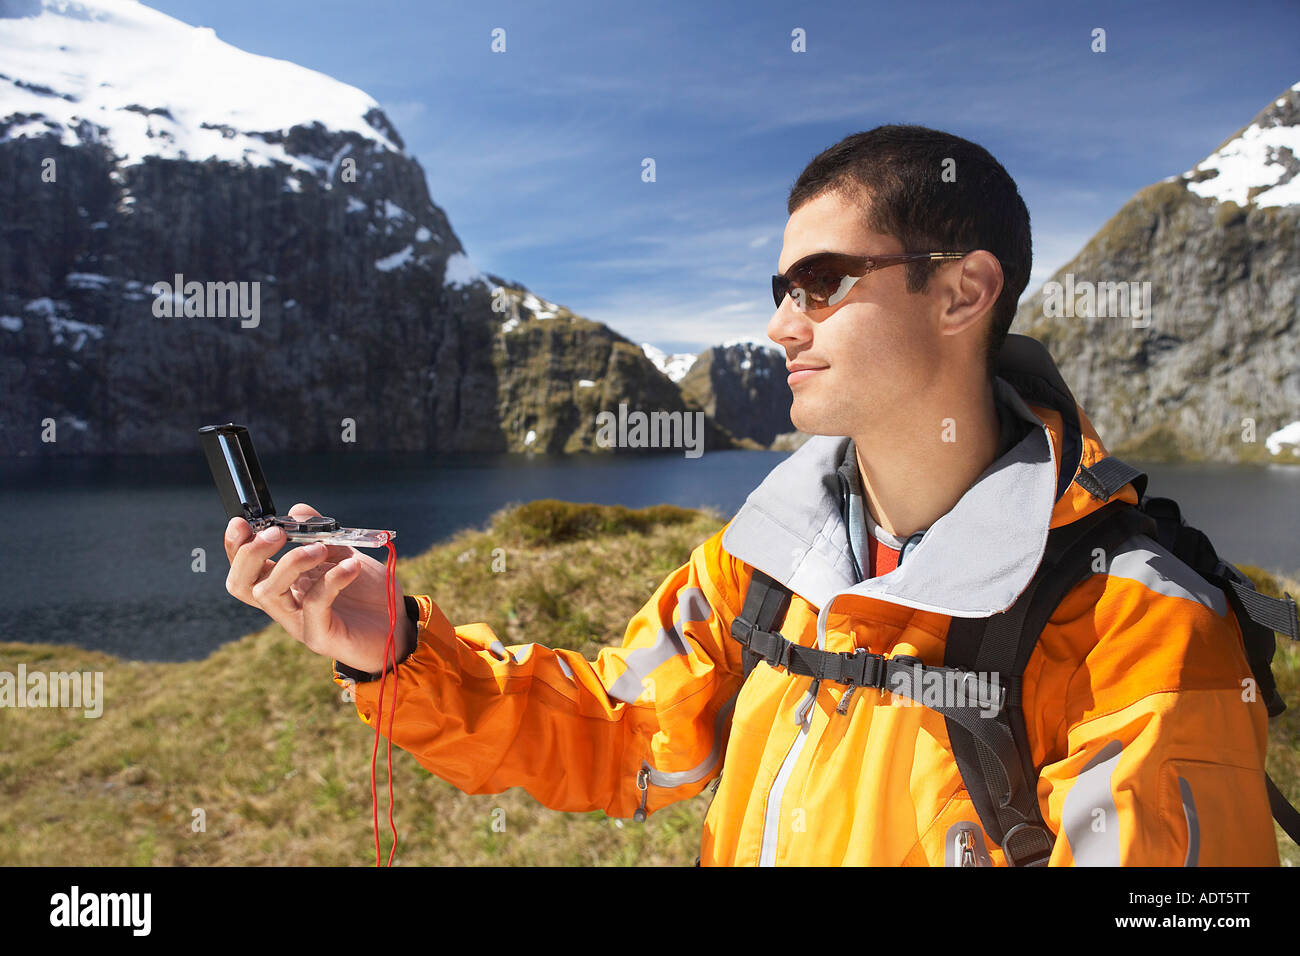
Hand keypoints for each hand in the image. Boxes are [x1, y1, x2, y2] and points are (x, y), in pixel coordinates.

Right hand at [222, 502, 415, 674]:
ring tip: (321, 549)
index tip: (243, 523)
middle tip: (278, 533)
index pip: (244, 567)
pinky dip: (331, 580)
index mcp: (283, 583)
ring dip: (291, 563)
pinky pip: (313, 606)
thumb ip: (322, 534)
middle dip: (251, 553)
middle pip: (241, 583)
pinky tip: (352, 567)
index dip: (235, 546)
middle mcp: (284, 604)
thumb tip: (298, 511)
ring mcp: (298, 623)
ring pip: (268, 594)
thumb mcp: (344, 554)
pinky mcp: (320, 637)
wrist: (397, 626)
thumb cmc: (366, 593)